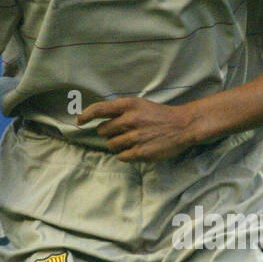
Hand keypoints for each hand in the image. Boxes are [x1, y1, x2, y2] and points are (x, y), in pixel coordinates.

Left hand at [76, 97, 196, 160]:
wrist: (183, 126)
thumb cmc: (159, 115)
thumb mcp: (140, 105)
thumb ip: (121, 111)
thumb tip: (99, 121)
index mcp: (129, 105)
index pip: (99, 109)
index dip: (86, 115)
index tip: (79, 121)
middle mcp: (131, 120)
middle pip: (103, 131)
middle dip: (108, 133)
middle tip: (119, 133)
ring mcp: (136, 137)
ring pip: (111, 145)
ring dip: (116, 145)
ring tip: (129, 141)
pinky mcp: (141, 152)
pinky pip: (121, 156)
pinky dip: (124, 154)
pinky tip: (134, 150)